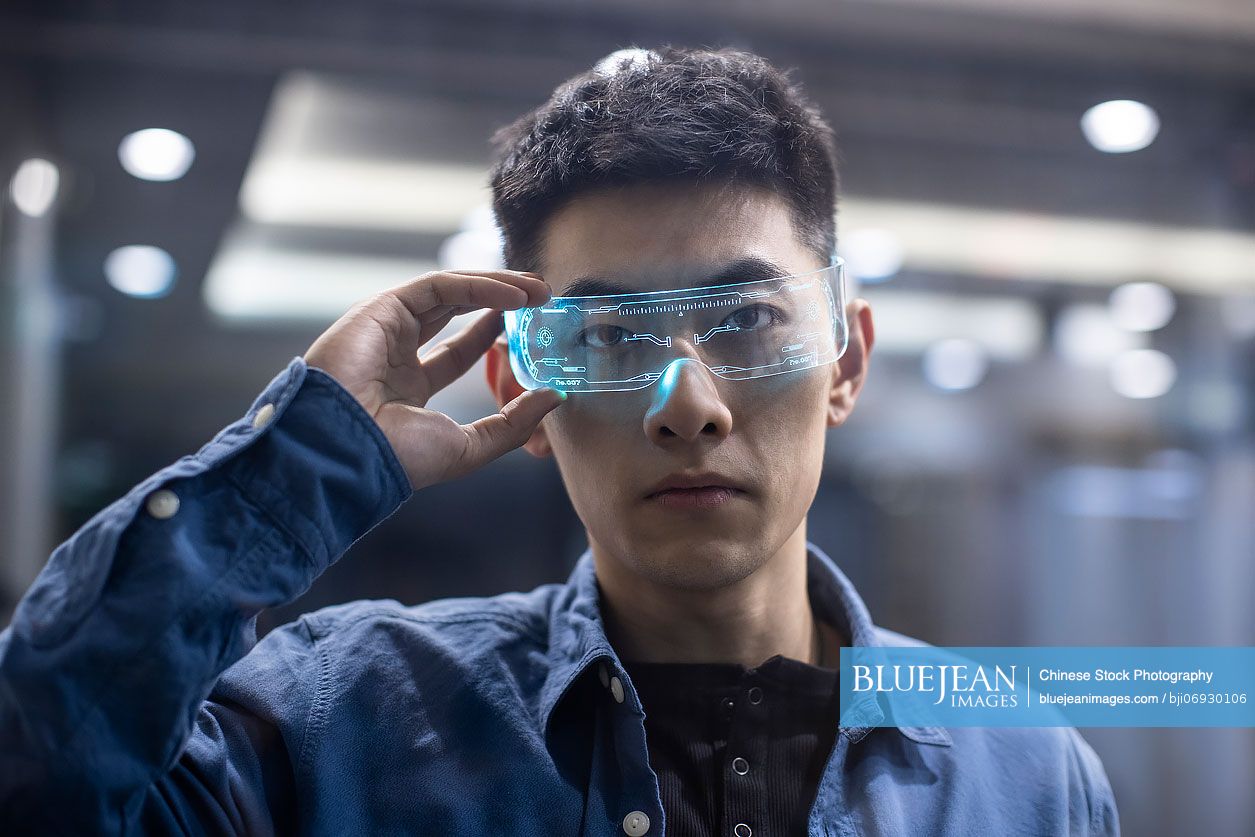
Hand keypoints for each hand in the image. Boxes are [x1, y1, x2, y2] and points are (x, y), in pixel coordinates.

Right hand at [303, 269, 563, 490]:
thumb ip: (513, 423)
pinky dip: (479, 286)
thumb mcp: (469, 446)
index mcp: (409, 389)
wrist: (346, 449)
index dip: (493, 334)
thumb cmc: (398, 457)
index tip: (531, 327)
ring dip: (498, 285)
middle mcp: (396, 353)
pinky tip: (515, 296)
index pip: (458, 351)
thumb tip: (553, 398)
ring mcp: (387, 328)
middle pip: (456, 312)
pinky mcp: (382, 307)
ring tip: (539, 290)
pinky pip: (439, 286)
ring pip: (451, 292)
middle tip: (542, 296)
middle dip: (501, 300)